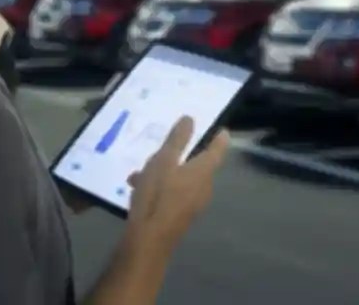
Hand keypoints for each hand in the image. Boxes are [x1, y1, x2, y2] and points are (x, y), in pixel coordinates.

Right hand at [121, 116, 229, 258]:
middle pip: (198, 165)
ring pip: (181, 179)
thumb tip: (191, 119)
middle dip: (180, 155)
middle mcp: (204, 187)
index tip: (221, 129)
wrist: (148, 240)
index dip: (219, 138)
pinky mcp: (181, 216)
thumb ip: (177, 139)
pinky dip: (160, 186)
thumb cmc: (157, 195)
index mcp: (204, 171)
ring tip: (138, 172)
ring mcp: (193, 204)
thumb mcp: (163, 161)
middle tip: (163, 146)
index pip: (218, 150)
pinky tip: (137, 188)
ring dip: (164, 172)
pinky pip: (174, 193)